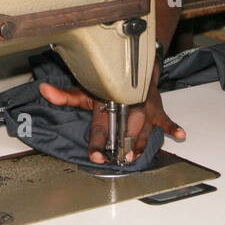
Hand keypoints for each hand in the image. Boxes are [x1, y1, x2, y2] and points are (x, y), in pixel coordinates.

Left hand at [38, 81, 185, 164]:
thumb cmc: (109, 83)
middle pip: (125, 128)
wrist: (134, 66)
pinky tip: (180, 135)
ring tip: (135, 156)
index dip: (96, 143)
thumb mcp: (86, 89)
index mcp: (107, 101)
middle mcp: (127, 104)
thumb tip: (44, 90)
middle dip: (122, 143)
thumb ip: (66, 96)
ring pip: (143, 128)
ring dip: (140, 143)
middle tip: (121, 158)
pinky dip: (173, 127)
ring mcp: (144, 107)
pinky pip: (166, 119)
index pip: (100, 126)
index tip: (95, 156)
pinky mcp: (157, 110)